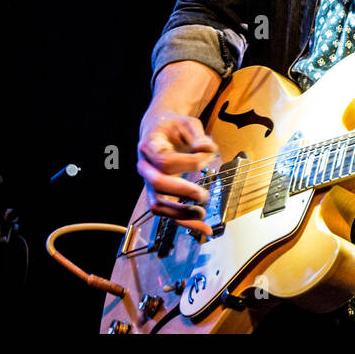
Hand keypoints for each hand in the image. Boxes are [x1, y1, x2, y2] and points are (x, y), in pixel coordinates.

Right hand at [137, 112, 218, 235]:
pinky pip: (167, 214)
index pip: (165, 160)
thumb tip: (209, 149)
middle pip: (157, 184)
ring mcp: (149, 183)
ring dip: (180, 214)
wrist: (159, 131)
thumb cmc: (174, 127)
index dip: (189, 162)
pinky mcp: (159, 195)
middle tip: (203, 194)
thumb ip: (199, 136)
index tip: (208, 156)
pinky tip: (204, 228)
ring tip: (202, 214)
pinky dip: (185, 223)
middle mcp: (145, 166)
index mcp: (150, 146)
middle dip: (182, 192)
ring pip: (158, 205)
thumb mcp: (188, 124)